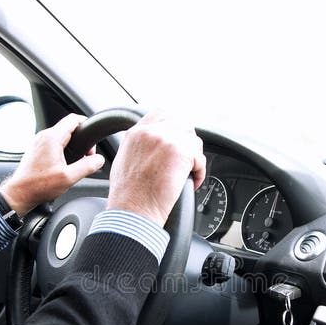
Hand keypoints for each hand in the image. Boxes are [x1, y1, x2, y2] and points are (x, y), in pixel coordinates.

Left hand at [0, 114, 105, 215]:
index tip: (92, 138)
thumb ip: (87, 167)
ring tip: (76, 161)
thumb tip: (99, 160)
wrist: (20, 194)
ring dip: (72, 145)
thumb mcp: (69, 178)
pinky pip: (53, 143)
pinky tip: (65, 164)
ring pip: (60, 136)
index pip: (73, 119)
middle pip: (68, 127)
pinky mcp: (36, 150)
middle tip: (87, 156)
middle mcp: (43, 136)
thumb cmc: (39, 186)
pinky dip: (62, 150)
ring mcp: (38, 142)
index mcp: (51, 138)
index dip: (86, 125)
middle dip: (81, 139)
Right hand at [107, 111, 205, 226]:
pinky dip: (199, 173)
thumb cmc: (127, 195)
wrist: (132, 210)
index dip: (174, 125)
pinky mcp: (181, 153)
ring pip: (193, 141)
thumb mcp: (124, 160)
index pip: (162, 114)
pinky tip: (191, 182)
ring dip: (194, 158)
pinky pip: (200, 159)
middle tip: (186, 160)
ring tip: (187, 173)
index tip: (178, 139)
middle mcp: (151, 132)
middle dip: (187, 142)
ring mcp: (166, 140)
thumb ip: (139, 146)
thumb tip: (154, 147)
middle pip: (182, 124)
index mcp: (136, 133)